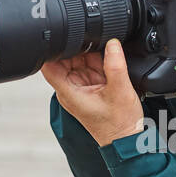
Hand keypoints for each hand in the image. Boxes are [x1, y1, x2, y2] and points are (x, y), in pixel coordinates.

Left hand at [41, 0, 144, 147]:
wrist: (127, 141)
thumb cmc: (118, 125)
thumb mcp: (120, 90)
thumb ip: (115, 64)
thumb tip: (112, 43)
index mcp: (69, 92)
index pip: (48, 66)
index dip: (52, 49)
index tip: (64, 35)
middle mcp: (70, 90)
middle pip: (64, 59)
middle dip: (78, 49)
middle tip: (94, 43)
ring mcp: (80, 89)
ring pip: (78, 62)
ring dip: (90, 55)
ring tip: (105, 56)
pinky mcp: (90, 89)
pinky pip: (90, 68)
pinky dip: (98, 63)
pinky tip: (108, 63)